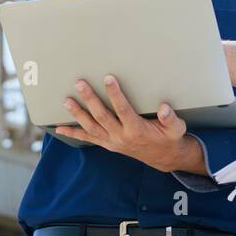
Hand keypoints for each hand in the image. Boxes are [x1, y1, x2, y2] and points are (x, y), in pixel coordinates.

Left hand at [56, 75, 195, 171]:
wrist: (164, 157)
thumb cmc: (169, 137)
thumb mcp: (176, 128)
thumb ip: (171, 118)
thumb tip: (164, 108)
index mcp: (137, 130)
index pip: (123, 109)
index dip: (115, 94)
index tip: (108, 78)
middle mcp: (121, 136)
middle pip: (101, 116)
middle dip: (90, 99)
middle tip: (80, 84)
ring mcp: (112, 141)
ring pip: (91, 126)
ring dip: (78, 114)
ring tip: (66, 101)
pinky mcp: (107, 144)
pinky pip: (88, 138)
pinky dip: (73, 133)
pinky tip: (59, 128)